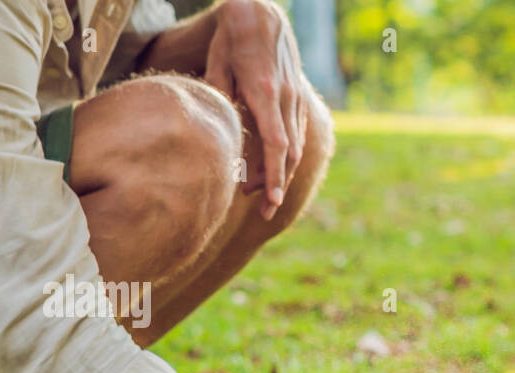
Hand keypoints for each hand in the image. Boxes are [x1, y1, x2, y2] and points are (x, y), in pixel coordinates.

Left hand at [205, 0, 309, 219]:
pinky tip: (273, 167)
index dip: (275, 176)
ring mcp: (294, 98)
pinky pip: (296, 132)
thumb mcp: (217, 63)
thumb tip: (218, 129)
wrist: (261, 11)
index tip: (271, 201)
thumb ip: (219, 96)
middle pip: (288, 153)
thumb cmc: (233, 36)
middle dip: (278, 185)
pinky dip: (286, 155)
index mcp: (265, 92)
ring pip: (295, 146)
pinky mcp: (297, 96)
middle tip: (263, 210)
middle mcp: (285, 98)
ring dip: (280, 172)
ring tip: (260, 192)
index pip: (276, 145)